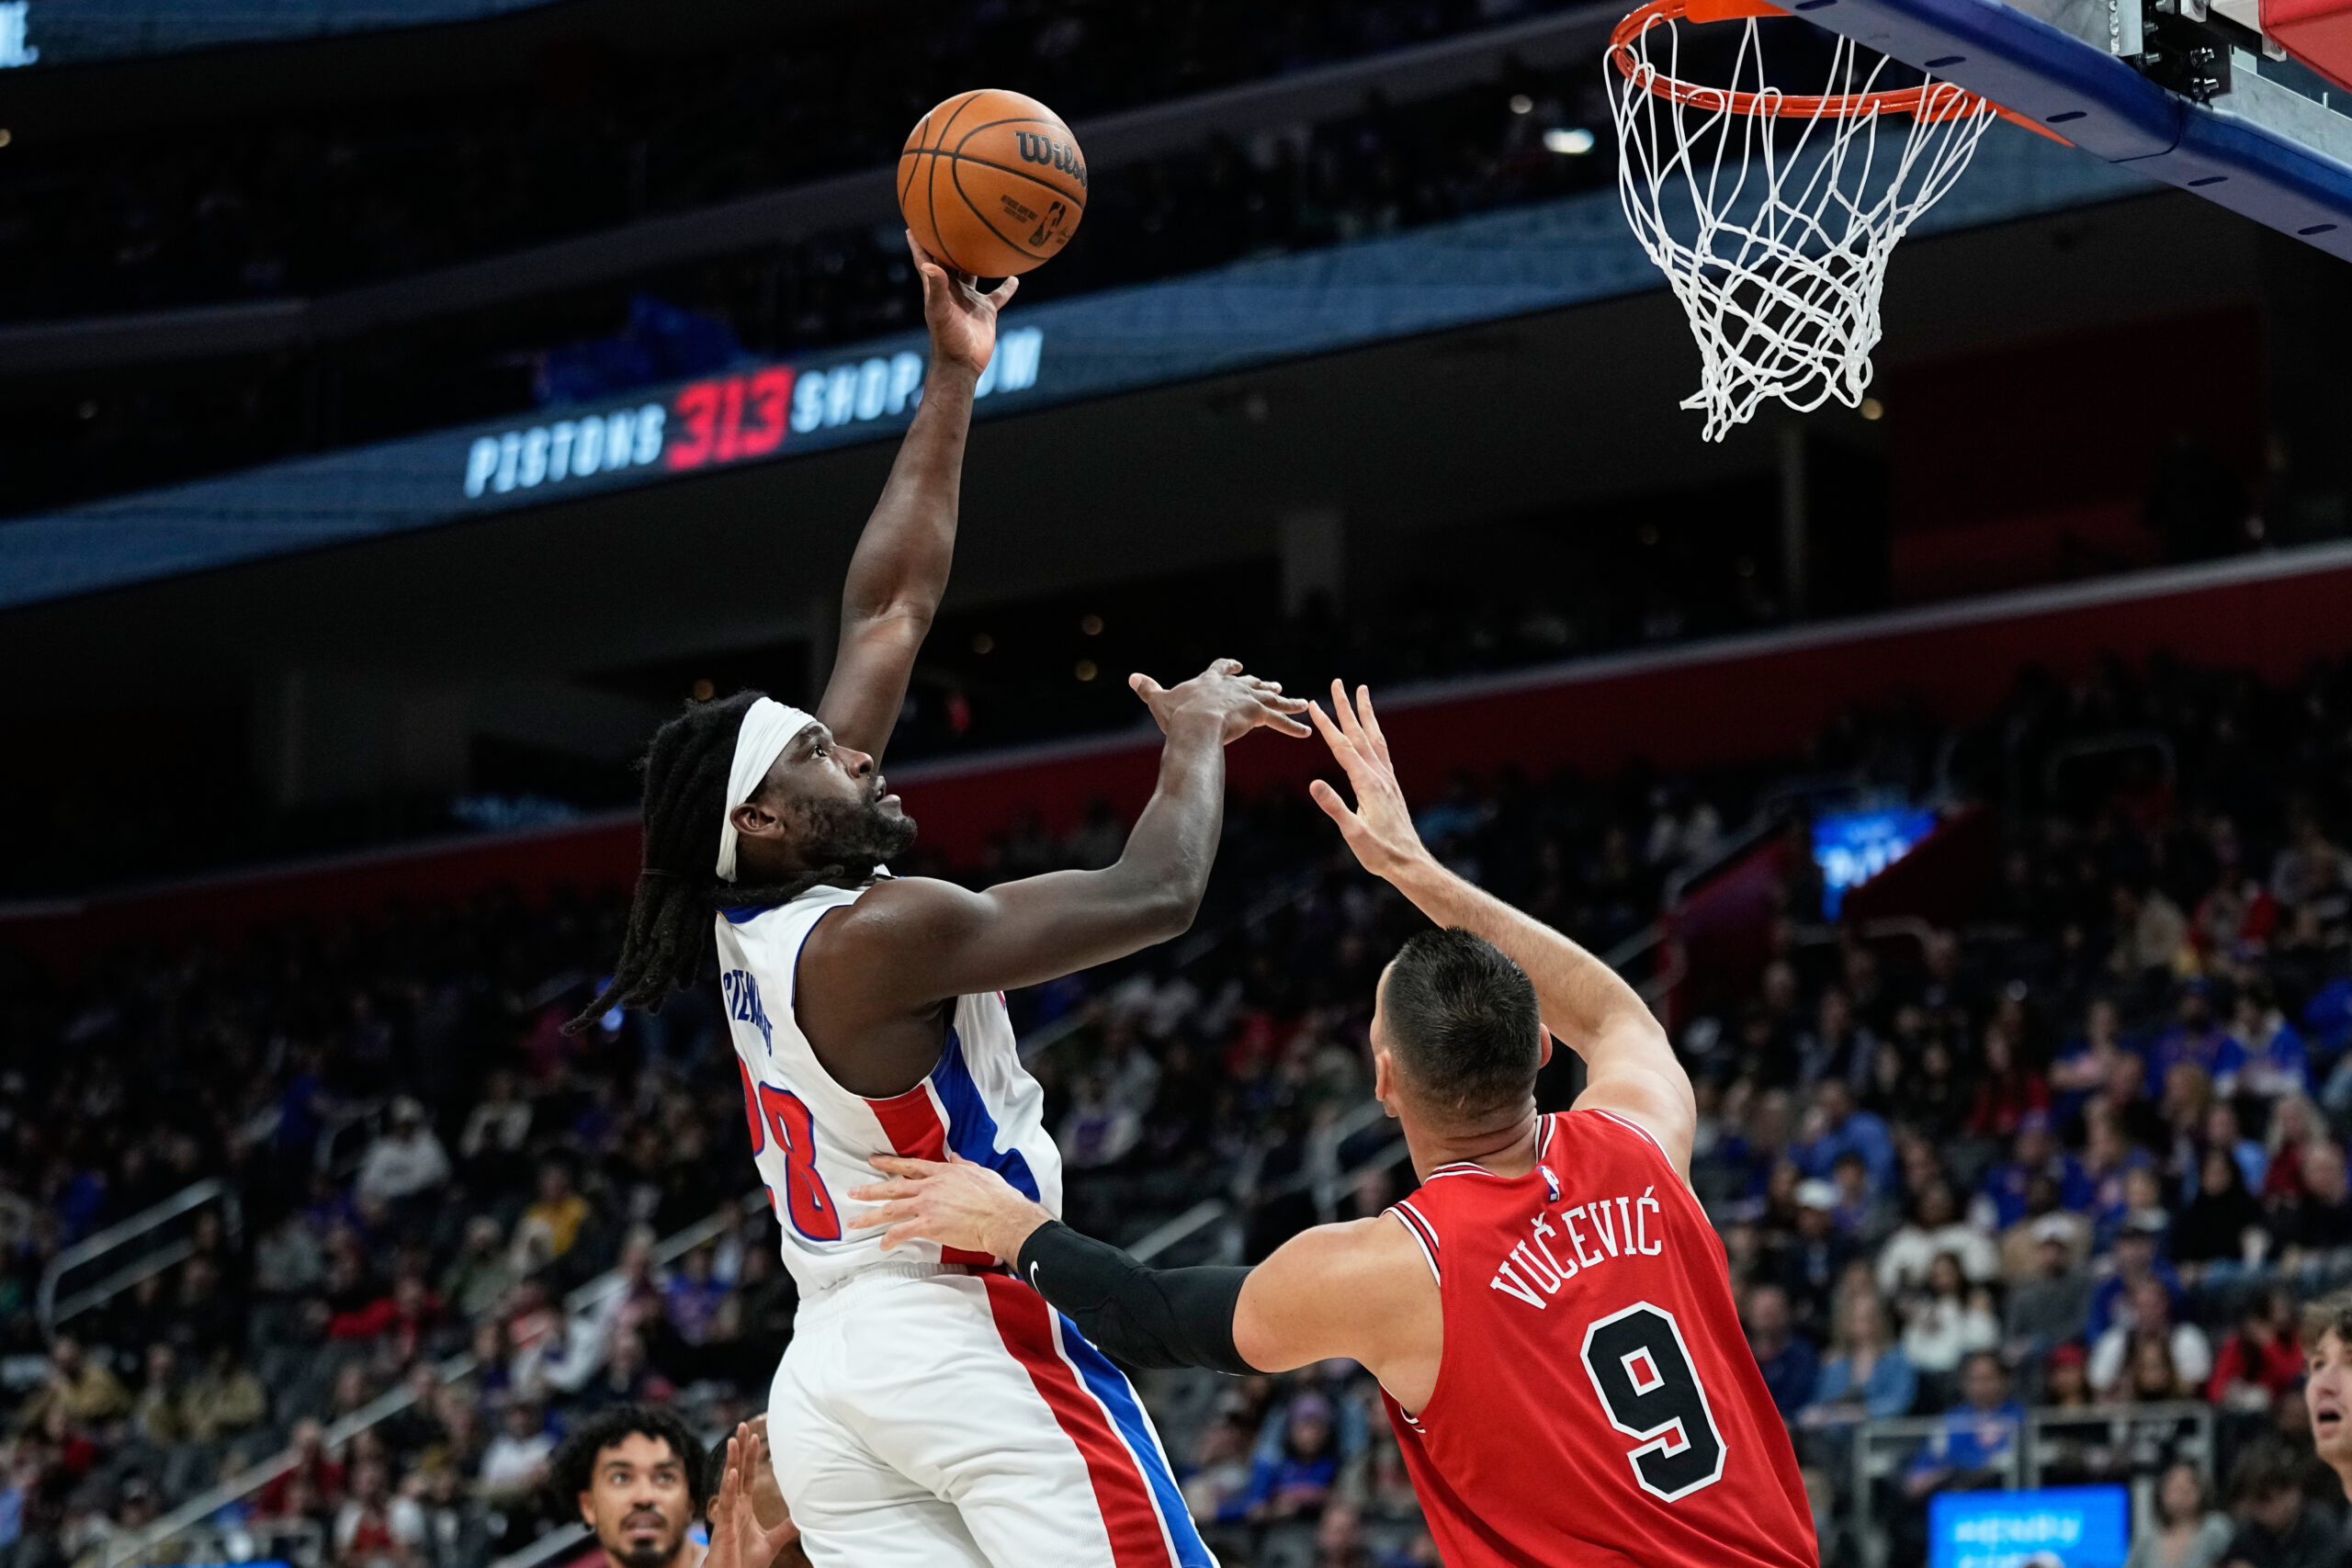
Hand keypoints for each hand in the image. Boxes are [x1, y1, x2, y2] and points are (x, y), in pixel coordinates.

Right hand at [706, 1423, 802, 1567]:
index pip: (748, 1476)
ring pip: (729, 1482)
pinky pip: (727, 1504)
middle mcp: (734, 1507)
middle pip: (737, 1472)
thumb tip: (805, 1517)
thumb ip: (786, 1528)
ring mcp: (728, 1515)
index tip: (755, 1436)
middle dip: (740, 1449)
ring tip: (734, 1440)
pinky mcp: (723, 1527)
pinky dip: (729, 1487)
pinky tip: (732, 1472)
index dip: (751, 1456)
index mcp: (743, 1508)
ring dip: (732, 1461)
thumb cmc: (745, 1564)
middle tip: (742, 1426)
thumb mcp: (772, 1542)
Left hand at [847, 1151, 1051, 1259]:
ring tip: (854, 1222)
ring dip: (870, 1216)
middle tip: (852, 1192)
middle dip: (870, 1190)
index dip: (890, 1163)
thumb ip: (964, 1165)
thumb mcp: (981, 1173)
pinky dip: (889, 1239)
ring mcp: (927, 1206)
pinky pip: (902, 1232)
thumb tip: (956, 1157)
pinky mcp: (929, 1225)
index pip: (910, 1166)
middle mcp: (930, 1187)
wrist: (1002, 1217)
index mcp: (943, 1173)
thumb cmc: (997, 1197)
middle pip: (893, 1187)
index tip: (873, 1161)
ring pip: (891, 1209)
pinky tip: (882, 1245)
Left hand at [909, 232, 1016, 377]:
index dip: (919, 242)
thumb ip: (936, 287)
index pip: (925, 259)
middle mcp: (953, 289)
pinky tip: (1015, 276)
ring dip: (977, 258)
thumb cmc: (947, 339)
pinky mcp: (986, 310)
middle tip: (952, 219)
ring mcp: (970, 299)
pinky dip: (1006, 286)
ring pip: (974, 272)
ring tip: (984, 239)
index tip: (914, 222)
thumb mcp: (940, 312)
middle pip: (949, 260)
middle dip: (948, 243)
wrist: (963, 364)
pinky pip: (998, 294)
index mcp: (937, 287)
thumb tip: (928, 264)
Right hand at [1129, 659, 1310, 745]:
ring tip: (1302, 703)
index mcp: (1210, 681)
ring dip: (1288, 703)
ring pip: (1273, 701)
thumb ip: (1148, 688)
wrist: (1195, 725)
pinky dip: (1293, 727)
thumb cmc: (1177, 715)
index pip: (1221, 669)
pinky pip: (1279, 722)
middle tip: (1275, 686)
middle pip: (1253, 684)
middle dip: (1264, 685)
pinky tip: (1306, 733)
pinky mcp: (1257, 714)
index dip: (1228, 668)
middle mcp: (1232, 687)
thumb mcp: (1159, 700)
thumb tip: (1132, 677)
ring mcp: (1247, 699)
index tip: (1237, 665)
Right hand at [1307, 681, 1430, 882]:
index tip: (1315, 705)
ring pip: (1374, 737)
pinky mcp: (1390, 785)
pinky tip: (1371, 731)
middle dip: (1347, 708)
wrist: (1409, 863)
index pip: (1343, 747)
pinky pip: (1381, 750)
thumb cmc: (1379, 853)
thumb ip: (1334, 807)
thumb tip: (1314, 783)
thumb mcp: (1353, 833)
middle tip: (1338, 683)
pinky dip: (1374, 733)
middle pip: (1360, 734)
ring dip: (1365, 713)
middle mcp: (1380, 776)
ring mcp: (1387, 779)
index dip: (1327, 725)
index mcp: (1368, 784)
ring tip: (1361, 692)